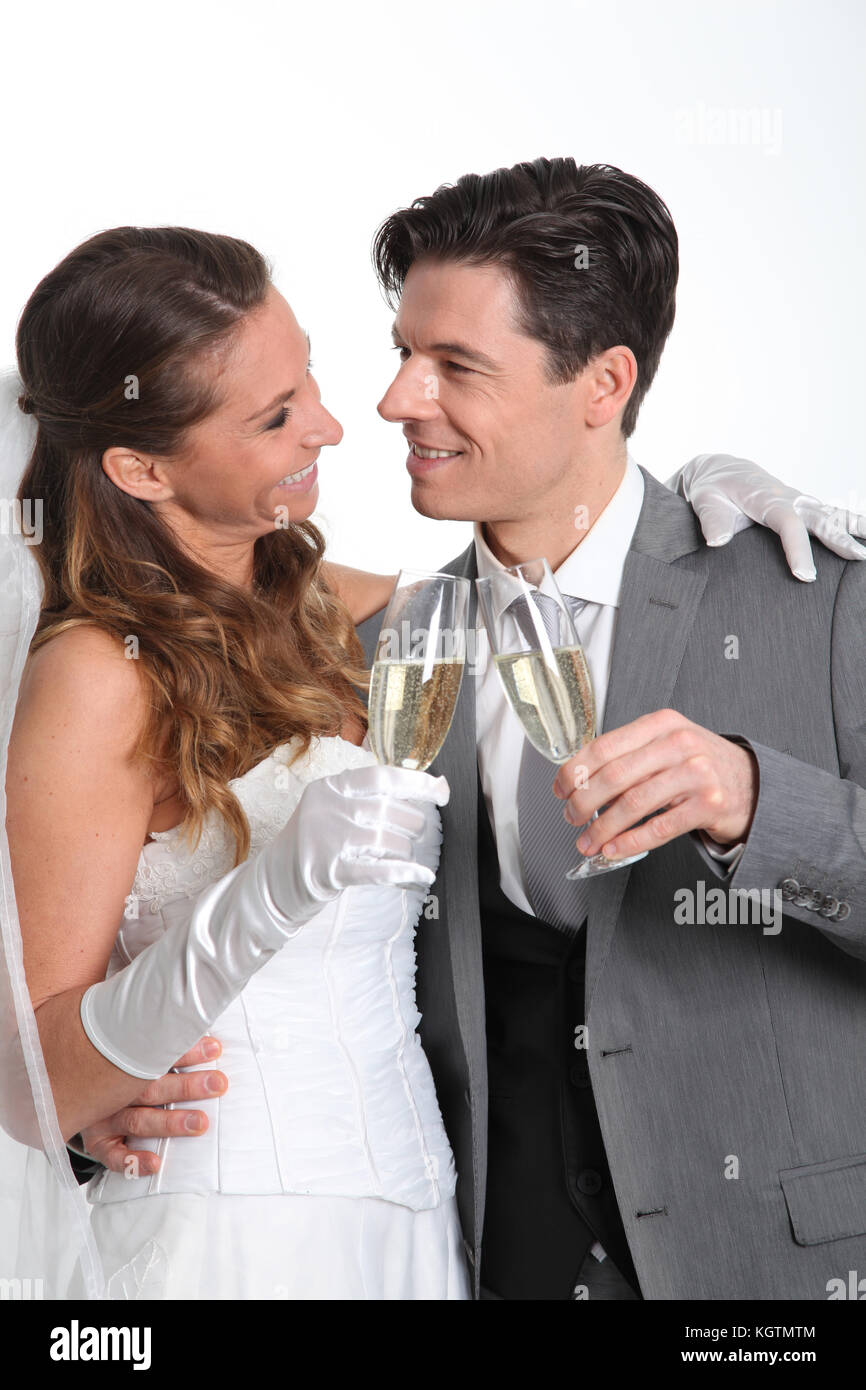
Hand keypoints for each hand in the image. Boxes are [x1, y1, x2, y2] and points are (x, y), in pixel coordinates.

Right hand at [77, 1036, 226, 1176]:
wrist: (73, 1088)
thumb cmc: (118, 1070)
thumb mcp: (130, 1050)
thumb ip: (157, 1043)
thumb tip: (204, 1033)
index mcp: (118, 1060)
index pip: (154, 1055)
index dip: (186, 1052)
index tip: (215, 1049)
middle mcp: (110, 1089)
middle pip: (150, 1088)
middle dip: (186, 1086)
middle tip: (218, 1084)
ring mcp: (102, 1117)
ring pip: (137, 1120)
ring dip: (170, 1122)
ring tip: (200, 1123)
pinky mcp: (98, 1144)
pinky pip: (114, 1156)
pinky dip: (134, 1161)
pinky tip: (155, 1163)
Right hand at [270, 764, 449, 921]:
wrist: (272, 883)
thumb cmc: (315, 844)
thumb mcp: (333, 810)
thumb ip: (369, 798)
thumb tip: (428, 788)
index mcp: (330, 787)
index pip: (382, 776)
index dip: (417, 783)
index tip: (441, 791)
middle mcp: (327, 808)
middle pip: (389, 810)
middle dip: (413, 824)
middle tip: (416, 834)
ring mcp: (325, 839)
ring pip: (387, 840)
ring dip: (406, 851)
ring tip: (405, 856)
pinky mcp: (328, 871)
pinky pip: (378, 870)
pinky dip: (405, 873)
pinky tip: (421, 876)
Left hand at [552, 710, 758, 860]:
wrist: (752, 782)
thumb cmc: (699, 764)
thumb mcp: (667, 743)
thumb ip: (629, 754)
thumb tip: (580, 779)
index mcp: (661, 724)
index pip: (605, 746)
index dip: (575, 770)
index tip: (560, 788)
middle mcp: (679, 744)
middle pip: (615, 776)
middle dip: (583, 802)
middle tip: (570, 818)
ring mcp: (696, 774)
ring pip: (633, 804)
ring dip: (602, 827)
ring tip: (587, 841)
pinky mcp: (708, 805)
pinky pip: (660, 828)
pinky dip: (631, 842)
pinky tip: (614, 849)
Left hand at [675, 453, 865, 579]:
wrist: (724, 471)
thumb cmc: (714, 488)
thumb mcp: (705, 500)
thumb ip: (712, 520)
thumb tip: (718, 541)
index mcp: (766, 498)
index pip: (788, 524)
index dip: (798, 550)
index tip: (805, 576)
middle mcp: (789, 497)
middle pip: (819, 519)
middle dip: (839, 539)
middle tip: (858, 558)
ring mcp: (800, 501)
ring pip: (833, 514)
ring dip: (855, 527)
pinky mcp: (804, 506)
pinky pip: (832, 514)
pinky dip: (851, 522)